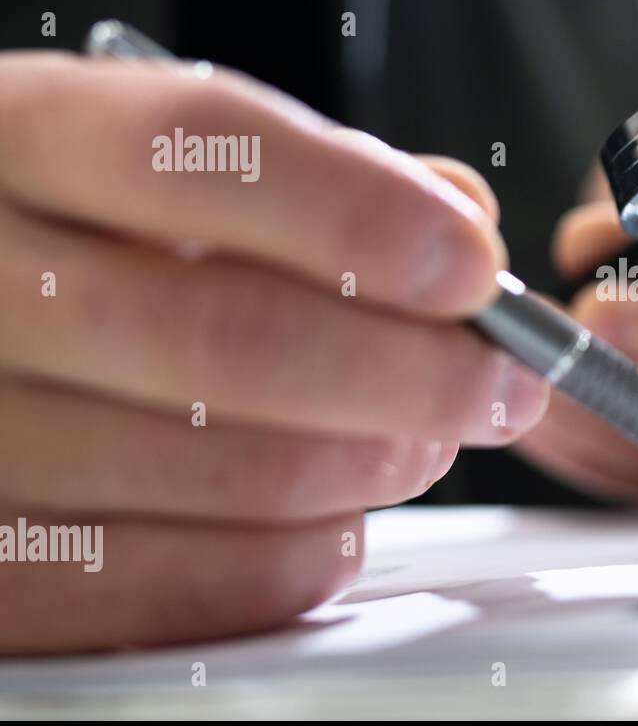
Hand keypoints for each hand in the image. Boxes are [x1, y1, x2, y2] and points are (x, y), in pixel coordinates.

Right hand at [0, 53, 547, 652]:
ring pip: (233, 470)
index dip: (360, 213)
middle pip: (234, 337)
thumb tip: (461, 223)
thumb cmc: (82, 237)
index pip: (198, 151)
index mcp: (22, 137)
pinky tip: (337, 519)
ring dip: (378, 461)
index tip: (474, 265)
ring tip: (423, 440)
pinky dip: (300, 558)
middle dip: (416, 369)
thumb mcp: (164, 164)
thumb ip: (321, 175)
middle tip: (502, 381)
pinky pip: (179, 588)